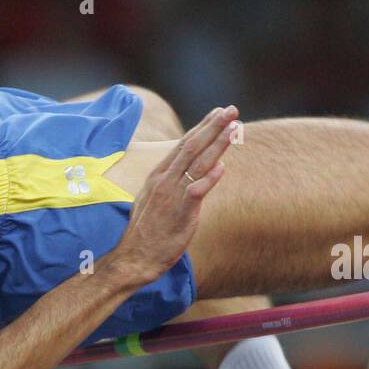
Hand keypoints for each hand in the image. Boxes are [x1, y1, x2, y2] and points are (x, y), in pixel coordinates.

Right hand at [111, 105, 238, 286]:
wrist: (134, 258)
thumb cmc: (146, 233)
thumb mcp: (153, 201)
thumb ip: (171, 185)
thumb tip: (194, 176)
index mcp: (158, 176)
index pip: (183, 145)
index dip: (202, 128)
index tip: (218, 114)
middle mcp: (165, 180)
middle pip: (191, 146)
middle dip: (212, 126)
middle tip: (231, 110)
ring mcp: (171, 195)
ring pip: (197, 163)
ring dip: (217, 144)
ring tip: (234, 127)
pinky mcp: (180, 213)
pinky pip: (196, 192)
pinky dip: (210, 178)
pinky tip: (222, 167)